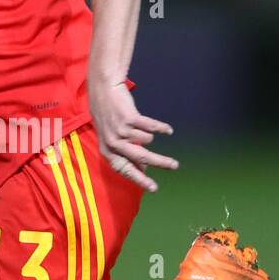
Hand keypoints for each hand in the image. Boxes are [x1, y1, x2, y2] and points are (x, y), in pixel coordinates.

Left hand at [88, 79, 177, 193]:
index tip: (154, 188)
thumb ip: (124, 153)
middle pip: (142, 158)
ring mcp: (121, 131)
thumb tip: (142, 168)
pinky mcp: (129, 119)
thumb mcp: (111, 138)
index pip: (125, 170)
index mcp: (107, 151)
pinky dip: (162, 128)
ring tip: (142, 126)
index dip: (140, 179)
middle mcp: (113, 143)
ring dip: (149, 133)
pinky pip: (152, 127)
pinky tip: (168, 130)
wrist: (103, 91)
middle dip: (160, 163)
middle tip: (175, 166)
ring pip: (148, 140)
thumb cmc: (108, 117)